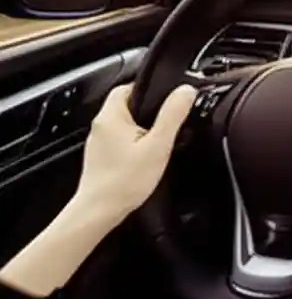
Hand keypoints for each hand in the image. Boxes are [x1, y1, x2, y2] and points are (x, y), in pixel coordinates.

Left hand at [76, 83, 196, 224]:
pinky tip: (145, 158)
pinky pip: (120, 140)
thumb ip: (172, 115)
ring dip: (142, 129)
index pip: (128, 86)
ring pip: (125, 123)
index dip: (150, 88)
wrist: (100, 211)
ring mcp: (99, 142)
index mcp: (111, 116)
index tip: (166, 98)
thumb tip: (185, 91)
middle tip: (167, 124)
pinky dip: (134, 144)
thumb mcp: (158, 145)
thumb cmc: (124, 181)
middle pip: (128, 104)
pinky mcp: (101, 157)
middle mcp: (101, 126)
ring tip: (158, 143)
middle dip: (149, 111)